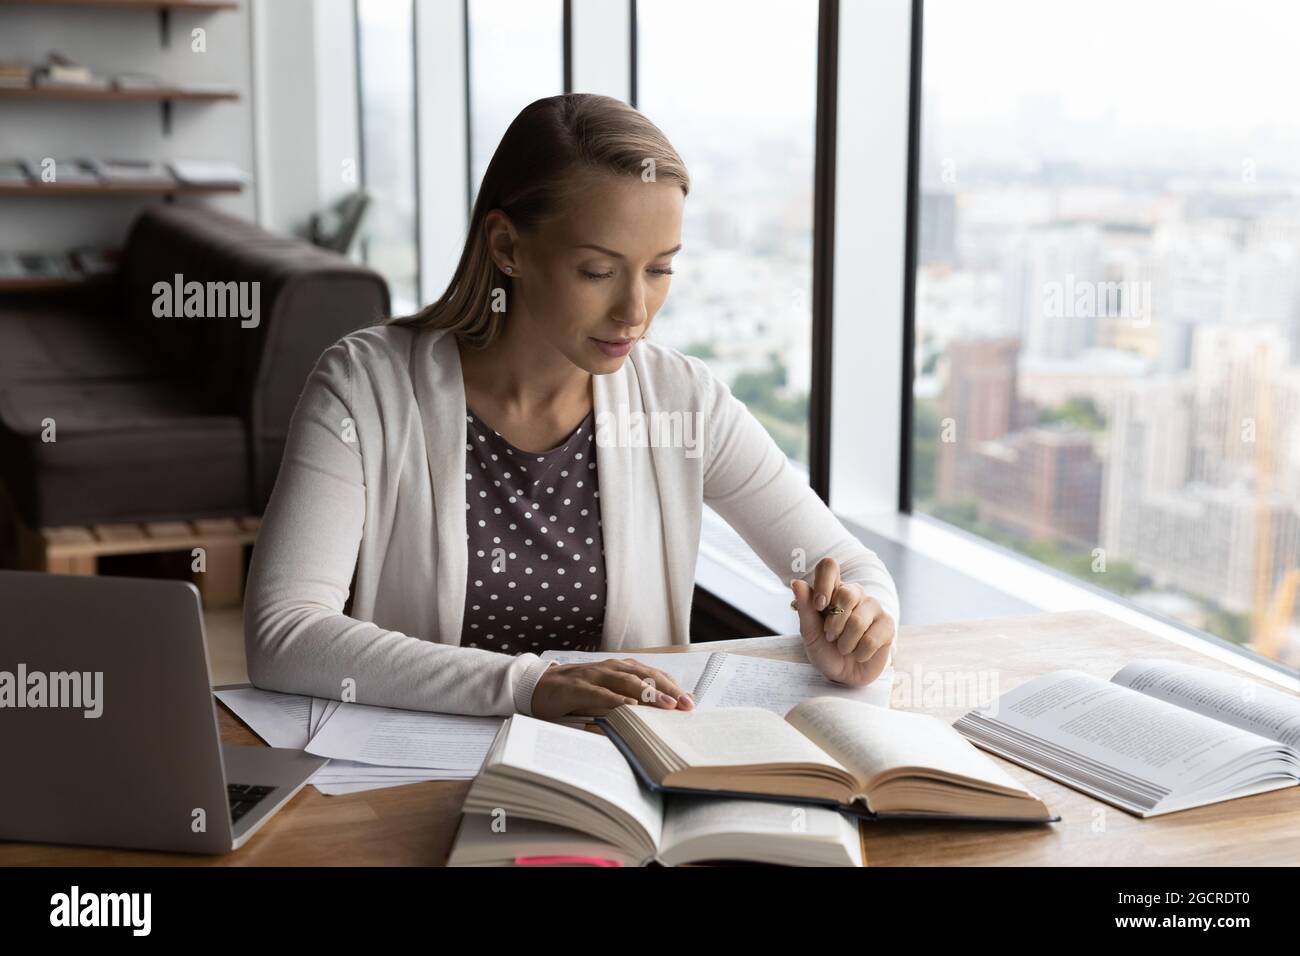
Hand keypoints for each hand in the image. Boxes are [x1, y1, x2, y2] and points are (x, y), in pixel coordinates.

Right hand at [530, 658, 695, 720]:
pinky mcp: (576, 687)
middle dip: (668, 690)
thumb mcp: (605, 695)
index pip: (652, 675)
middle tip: (686, 704)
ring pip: (626, 681)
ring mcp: (593, 675)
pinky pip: (599, 692)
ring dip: (649, 693)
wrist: (537, 687)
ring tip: (667, 706)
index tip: (691, 700)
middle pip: (645, 676)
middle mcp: (609, 668)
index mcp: (619, 669)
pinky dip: (615, 699)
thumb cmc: (576, 693)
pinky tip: (629, 706)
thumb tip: (660, 709)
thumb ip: (628, 698)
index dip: (672, 686)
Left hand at [790, 557, 894, 686]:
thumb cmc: (826, 650)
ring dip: (845, 643)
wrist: (843, 675)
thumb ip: (805, 608)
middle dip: (834, 623)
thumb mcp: (809, 633)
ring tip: (843, 648)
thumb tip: (796, 582)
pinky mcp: (887, 625)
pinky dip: (860, 652)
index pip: (829, 566)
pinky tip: (859, 654)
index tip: (819, 606)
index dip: (823, 583)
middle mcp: (855, 594)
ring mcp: (874, 608)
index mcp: (833, 590)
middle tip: (830, 637)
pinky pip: (872, 638)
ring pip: (858, 620)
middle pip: (848, 593)